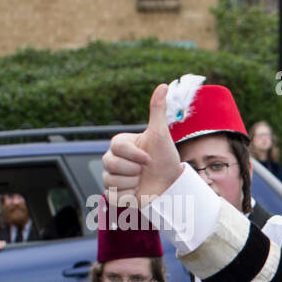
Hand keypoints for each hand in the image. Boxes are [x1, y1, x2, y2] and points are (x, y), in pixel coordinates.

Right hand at [101, 83, 182, 213]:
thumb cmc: (165, 159)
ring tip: (142, 180)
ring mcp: (110, 177)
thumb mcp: (161, 134)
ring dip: (133, 182)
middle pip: (111, 164)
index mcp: (119, 144)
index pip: (117, 148)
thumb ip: (157, 110)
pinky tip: (137, 191)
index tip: (149, 159)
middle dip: (135, 169)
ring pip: (112, 180)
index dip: (135, 155)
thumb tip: (163, 85)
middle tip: (145, 170)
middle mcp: (110, 159)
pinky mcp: (112, 194)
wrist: (171, 185)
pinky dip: (128, 196)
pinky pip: (113, 196)